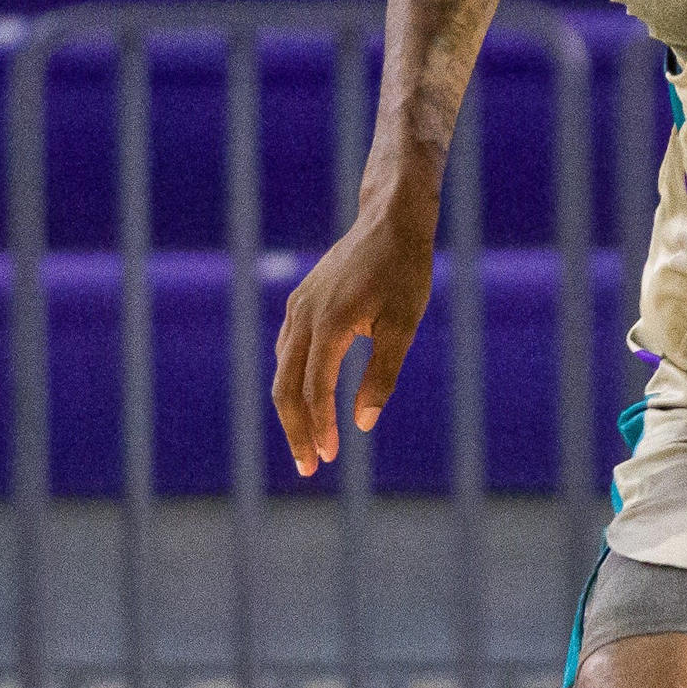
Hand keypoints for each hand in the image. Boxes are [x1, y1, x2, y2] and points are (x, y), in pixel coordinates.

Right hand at [271, 205, 437, 477]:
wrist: (389, 220)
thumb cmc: (404, 272)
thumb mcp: (403, 326)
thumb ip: (382, 375)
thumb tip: (361, 423)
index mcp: (329, 324)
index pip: (314, 390)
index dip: (319, 428)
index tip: (328, 458)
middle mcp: (303, 317)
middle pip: (285, 387)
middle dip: (295, 431)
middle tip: (308, 467)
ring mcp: (297, 308)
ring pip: (282, 370)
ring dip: (292, 410)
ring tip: (308, 442)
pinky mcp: (301, 303)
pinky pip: (287, 351)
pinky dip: (292, 382)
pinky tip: (306, 400)